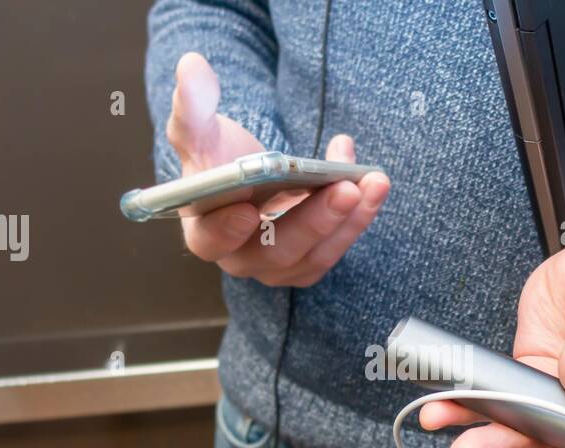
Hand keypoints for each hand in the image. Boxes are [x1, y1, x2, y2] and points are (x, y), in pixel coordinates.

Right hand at [166, 52, 390, 286]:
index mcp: (203, 232)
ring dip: (350, 219)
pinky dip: (359, 216)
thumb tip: (191, 66)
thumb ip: (192, 104)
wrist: (249, 171)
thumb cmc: (217, 155)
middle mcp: (241, 257)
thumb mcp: (200, 128)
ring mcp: (279, 265)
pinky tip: (372, 181)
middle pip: (276, 251)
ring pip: (316, 254)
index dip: (226, 230)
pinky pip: (337, 245)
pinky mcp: (310, 259)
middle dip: (315, 221)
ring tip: (373, 181)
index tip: (248, 210)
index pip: (210, 241)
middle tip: (345, 188)